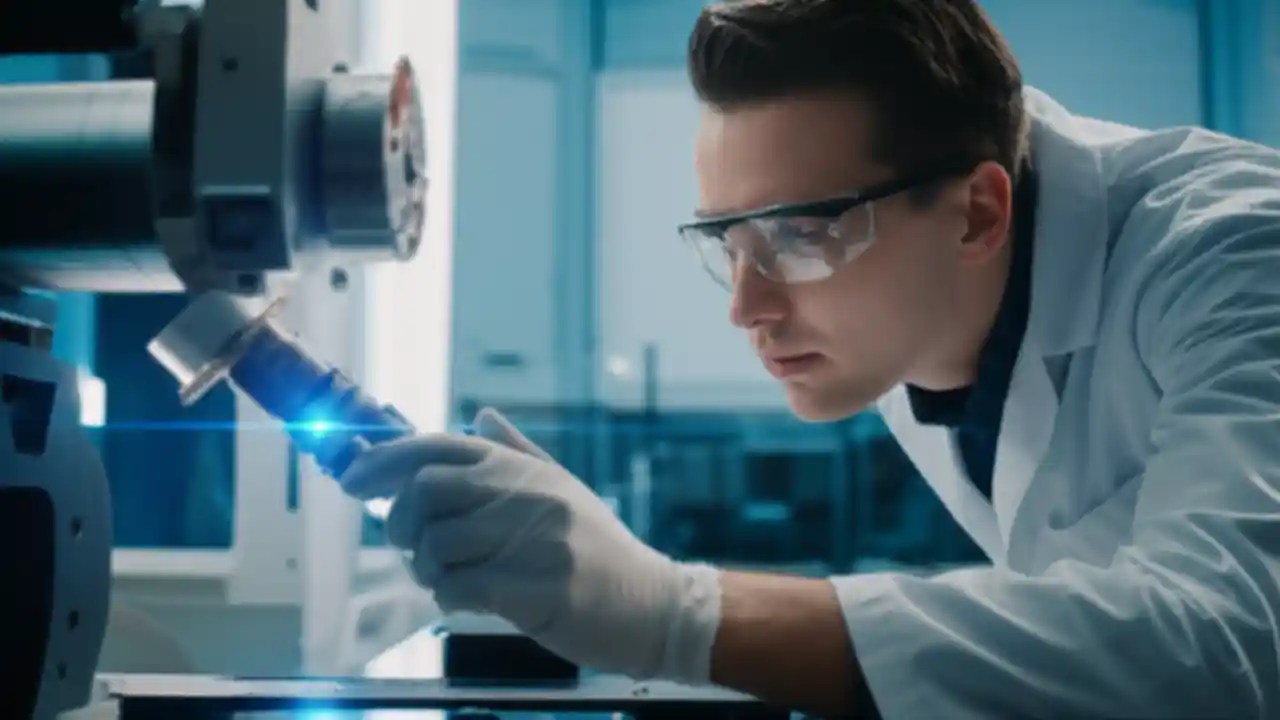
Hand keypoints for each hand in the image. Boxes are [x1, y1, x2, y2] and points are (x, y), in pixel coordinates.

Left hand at [339, 408, 722, 683]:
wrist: (653, 602)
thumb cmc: (599, 549)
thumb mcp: (562, 488)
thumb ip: (516, 451)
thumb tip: (478, 413)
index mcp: (522, 468)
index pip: (436, 445)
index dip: (382, 458)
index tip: (350, 478)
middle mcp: (524, 492)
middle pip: (423, 490)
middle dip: (398, 523)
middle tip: (409, 547)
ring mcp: (533, 537)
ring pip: (435, 545)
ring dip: (427, 570)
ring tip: (451, 579)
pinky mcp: (537, 584)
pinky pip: (459, 587)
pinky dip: (450, 597)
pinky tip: (470, 600)